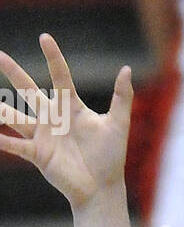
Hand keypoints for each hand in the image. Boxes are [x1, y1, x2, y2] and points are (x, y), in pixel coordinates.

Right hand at [0, 34, 131, 208]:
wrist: (103, 188)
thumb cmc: (111, 157)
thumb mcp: (118, 125)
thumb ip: (121, 98)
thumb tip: (127, 69)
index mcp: (71, 107)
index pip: (60, 76)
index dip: (53, 57)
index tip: (44, 37)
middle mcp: (53, 118)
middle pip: (28, 90)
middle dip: (13, 72)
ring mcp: (43, 135)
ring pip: (15, 117)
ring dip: (2, 111)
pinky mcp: (38, 154)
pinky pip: (16, 145)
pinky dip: (3, 140)